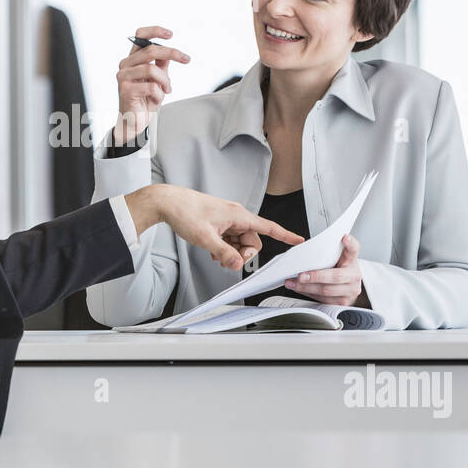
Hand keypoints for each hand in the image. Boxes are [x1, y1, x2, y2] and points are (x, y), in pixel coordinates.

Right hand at [114, 26, 190, 143]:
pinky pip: (151, 86)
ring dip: (165, 81)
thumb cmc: (146, 99)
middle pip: (150, 50)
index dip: (155, 31)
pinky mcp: (126, 90)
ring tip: (166, 90)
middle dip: (172, 53)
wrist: (136, 121)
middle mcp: (125, 65)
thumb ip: (161, 64)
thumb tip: (170, 52)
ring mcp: (123, 77)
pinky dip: (159, 94)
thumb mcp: (158, 79)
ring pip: (152, 69)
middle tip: (186, 59)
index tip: (171, 34)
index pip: (140, 36)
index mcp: (132, 59)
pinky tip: (156, 98)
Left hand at [125, 185, 303, 270]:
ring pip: (240, 242)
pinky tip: (213, 250)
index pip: (268, 227)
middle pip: (252, 241)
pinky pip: (230, 240)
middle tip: (226, 259)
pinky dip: (225, 248)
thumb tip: (238, 265)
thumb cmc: (186, 213)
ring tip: (215, 254)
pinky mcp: (219, 224)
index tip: (299, 240)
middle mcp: (236, 216)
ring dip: (232, 252)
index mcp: (238, 215)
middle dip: (243, 254)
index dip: (285, 235)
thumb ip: (224, 253)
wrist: (168, 202)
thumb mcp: (205, 239)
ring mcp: (228, 220)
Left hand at [285, 233, 366, 305]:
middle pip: (335, 276)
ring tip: (293, 282)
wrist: (348, 285)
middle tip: (301, 275)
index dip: (350, 244)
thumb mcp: (336, 258)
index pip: (354, 249)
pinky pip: (323, 299)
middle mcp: (354, 275)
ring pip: (326, 291)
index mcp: (351, 260)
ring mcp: (350, 290)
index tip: (344, 238)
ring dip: (306, 287)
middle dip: (315, 276)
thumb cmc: (339, 269)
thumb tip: (304, 250)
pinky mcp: (343, 302)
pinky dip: (308, 293)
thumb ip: (327, 253)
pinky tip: (299, 288)